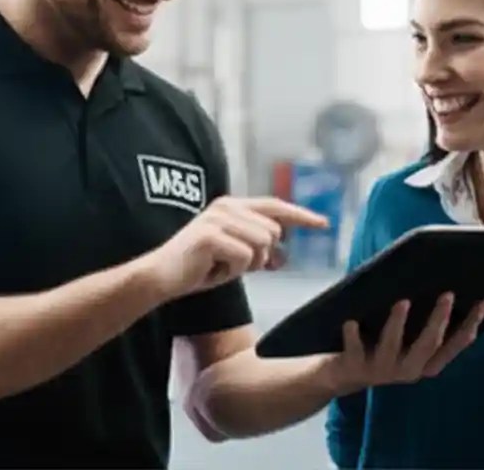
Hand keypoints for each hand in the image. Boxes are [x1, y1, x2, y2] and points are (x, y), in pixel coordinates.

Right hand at [140, 196, 329, 299]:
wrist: (160, 277)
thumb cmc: (197, 268)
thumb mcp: (234, 257)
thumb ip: (258, 250)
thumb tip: (284, 254)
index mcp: (232, 206)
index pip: (275, 207)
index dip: (300, 215)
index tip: (323, 223)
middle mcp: (226, 206)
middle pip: (272, 233)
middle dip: (260, 256)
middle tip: (231, 265)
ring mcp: (218, 219)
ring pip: (261, 246)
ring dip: (245, 265)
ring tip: (220, 267)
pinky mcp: (211, 236)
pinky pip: (244, 259)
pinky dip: (232, 272)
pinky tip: (212, 271)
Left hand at [324, 293, 483, 394]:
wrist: (343, 374)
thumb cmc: (382, 345)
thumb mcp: (408, 339)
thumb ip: (426, 322)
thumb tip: (448, 287)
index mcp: (427, 363)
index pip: (455, 344)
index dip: (471, 324)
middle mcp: (409, 370)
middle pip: (428, 344)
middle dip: (439, 320)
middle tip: (447, 294)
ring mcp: (382, 369)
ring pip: (393, 346)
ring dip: (398, 324)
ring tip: (403, 301)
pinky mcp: (355, 366)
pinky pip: (354, 350)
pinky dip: (352, 335)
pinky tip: (351, 320)